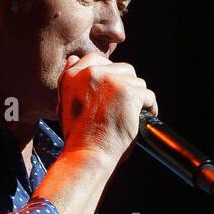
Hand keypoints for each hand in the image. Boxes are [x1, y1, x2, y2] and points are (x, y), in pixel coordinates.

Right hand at [56, 50, 158, 165]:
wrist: (87, 154)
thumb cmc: (77, 136)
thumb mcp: (63, 103)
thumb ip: (69, 80)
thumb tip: (73, 59)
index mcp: (74, 75)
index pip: (97, 59)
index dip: (109, 74)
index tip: (114, 90)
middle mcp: (92, 73)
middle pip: (121, 69)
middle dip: (126, 86)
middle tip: (126, 105)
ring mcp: (111, 81)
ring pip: (136, 81)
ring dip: (138, 96)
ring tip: (134, 113)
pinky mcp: (128, 93)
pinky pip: (148, 95)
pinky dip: (150, 107)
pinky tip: (144, 116)